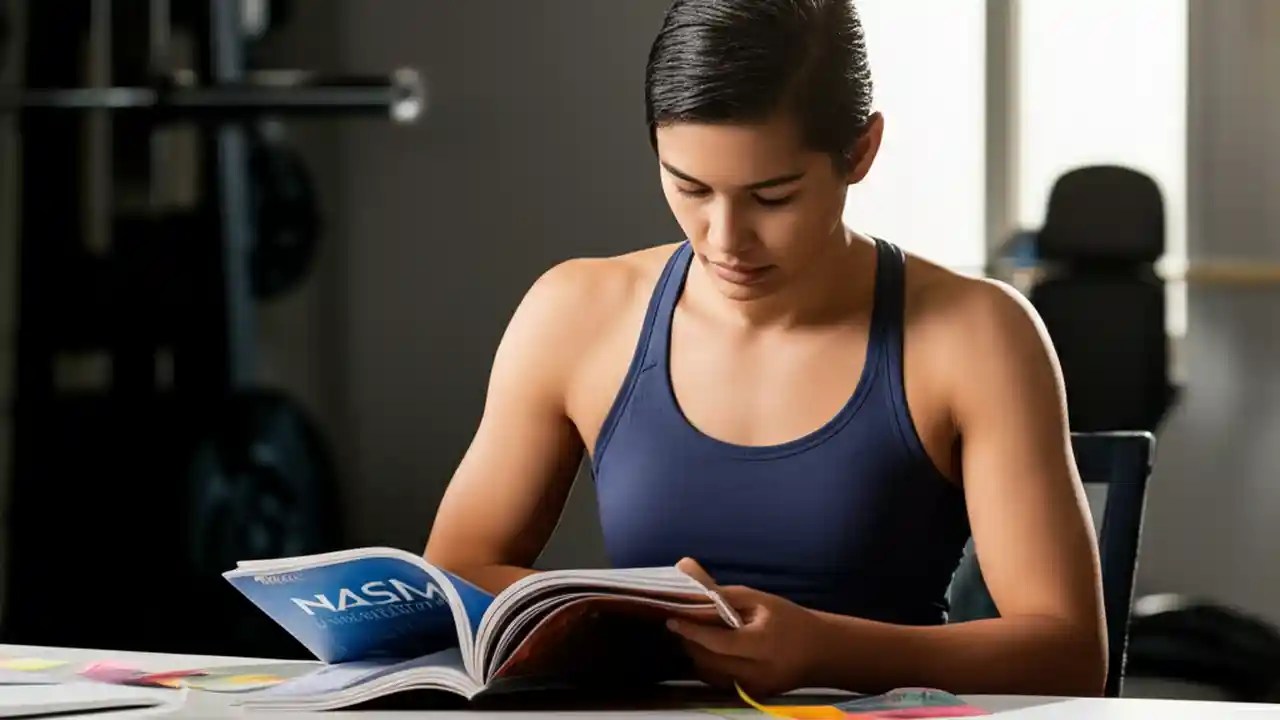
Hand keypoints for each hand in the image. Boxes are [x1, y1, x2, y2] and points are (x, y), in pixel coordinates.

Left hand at [668, 557, 824, 698]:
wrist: (821, 653)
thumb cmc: (789, 620)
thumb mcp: (758, 599)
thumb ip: (719, 590)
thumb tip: (683, 568)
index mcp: (762, 644)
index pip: (717, 642)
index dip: (691, 631)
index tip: (671, 619)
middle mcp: (756, 672)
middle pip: (708, 660)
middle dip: (690, 641)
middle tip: (681, 622)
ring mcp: (752, 688)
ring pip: (708, 674)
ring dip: (696, 654)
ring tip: (695, 635)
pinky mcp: (750, 696)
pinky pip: (718, 681)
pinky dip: (708, 665)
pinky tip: (710, 650)